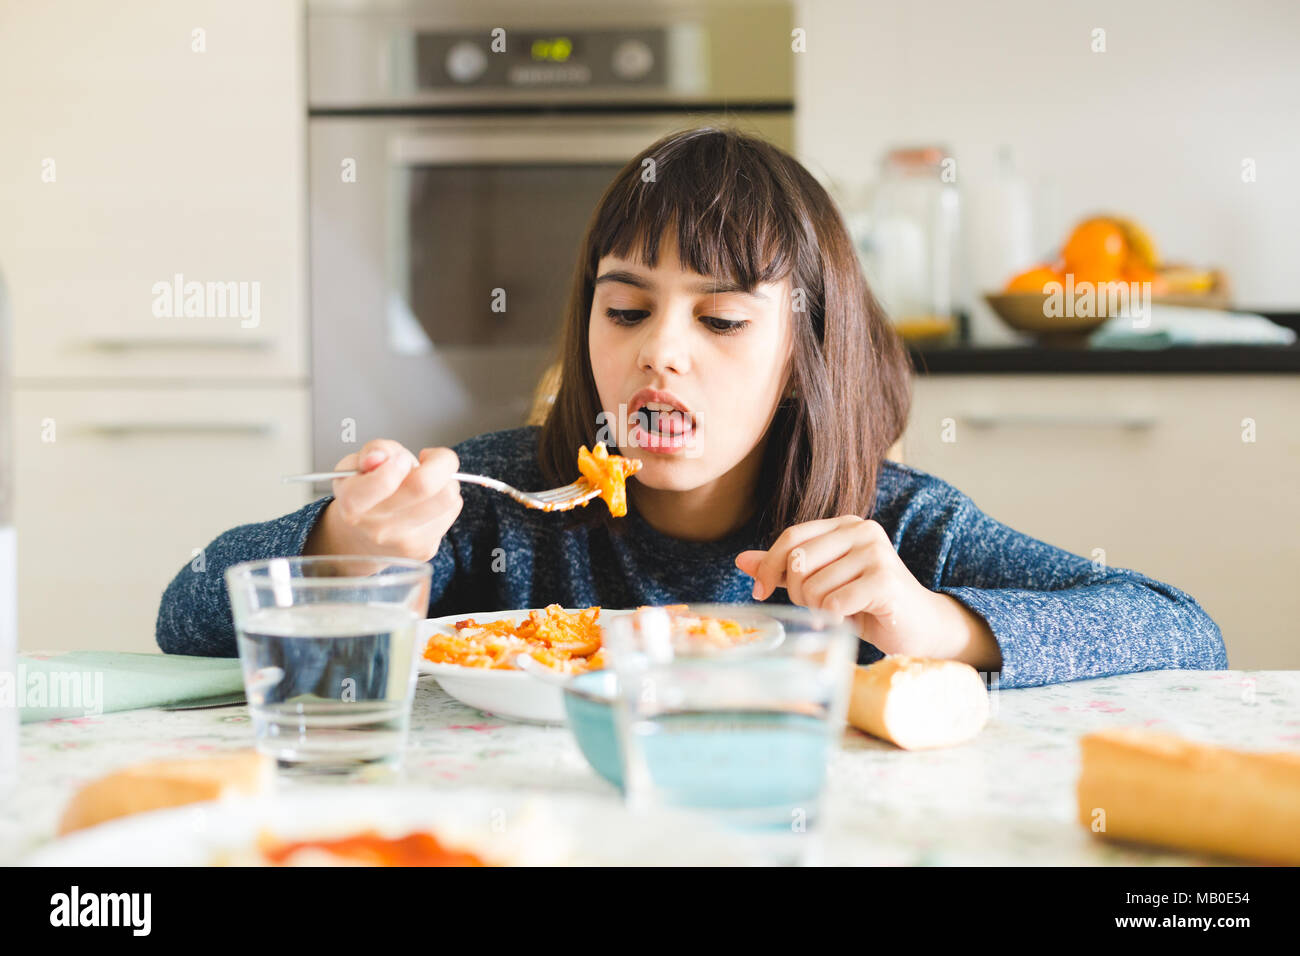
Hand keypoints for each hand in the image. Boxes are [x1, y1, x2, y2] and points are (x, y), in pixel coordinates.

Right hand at [303, 439, 461, 561]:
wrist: (363, 537)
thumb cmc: (366, 493)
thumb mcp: (358, 463)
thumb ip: (373, 451)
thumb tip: (379, 457)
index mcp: (353, 502)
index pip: (385, 482)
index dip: (400, 461)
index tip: (401, 458)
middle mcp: (376, 528)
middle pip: (425, 486)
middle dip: (437, 462)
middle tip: (427, 459)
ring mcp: (402, 542)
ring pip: (448, 497)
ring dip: (445, 481)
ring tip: (427, 481)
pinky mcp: (425, 550)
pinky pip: (452, 510)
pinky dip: (445, 498)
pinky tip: (427, 501)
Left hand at [734, 515, 1000, 668]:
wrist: (918, 628)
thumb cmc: (867, 604)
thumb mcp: (822, 582)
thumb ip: (785, 568)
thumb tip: (741, 560)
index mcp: (845, 525)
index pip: (791, 537)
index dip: (769, 566)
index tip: (758, 591)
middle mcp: (862, 531)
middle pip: (798, 560)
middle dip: (796, 592)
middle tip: (818, 606)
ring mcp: (875, 553)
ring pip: (813, 585)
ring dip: (819, 609)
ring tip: (842, 612)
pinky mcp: (884, 580)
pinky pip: (833, 603)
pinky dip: (836, 618)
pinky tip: (853, 619)